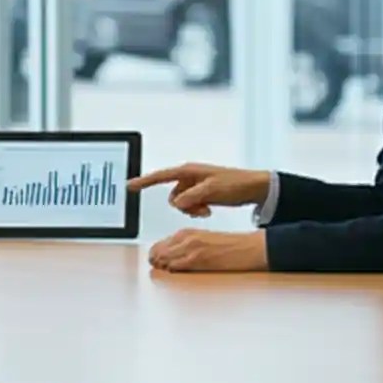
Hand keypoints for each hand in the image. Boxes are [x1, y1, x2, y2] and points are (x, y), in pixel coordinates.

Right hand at [127, 163, 270, 217]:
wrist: (252, 187)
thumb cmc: (234, 184)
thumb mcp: (211, 191)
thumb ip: (191, 197)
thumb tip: (177, 203)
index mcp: (188, 172)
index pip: (160, 176)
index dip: (144, 182)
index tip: (130, 186)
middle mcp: (189, 177)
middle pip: (172, 196)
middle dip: (184, 206)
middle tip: (201, 208)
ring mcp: (195, 186)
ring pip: (181, 203)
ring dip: (192, 210)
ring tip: (207, 209)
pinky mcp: (201, 194)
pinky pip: (190, 205)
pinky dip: (197, 210)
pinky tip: (209, 209)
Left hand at [149, 229, 267, 272]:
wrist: (248, 248)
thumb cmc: (230, 246)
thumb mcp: (203, 241)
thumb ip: (185, 247)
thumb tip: (171, 258)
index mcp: (186, 233)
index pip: (159, 245)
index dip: (156, 256)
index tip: (158, 263)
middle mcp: (186, 238)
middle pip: (157, 252)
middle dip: (156, 263)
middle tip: (161, 270)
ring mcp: (190, 248)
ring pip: (163, 260)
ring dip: (163, 268)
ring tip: (170, 273)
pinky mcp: (197, 259)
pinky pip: (176, 267)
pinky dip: (173, 272)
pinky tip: (178, 274)